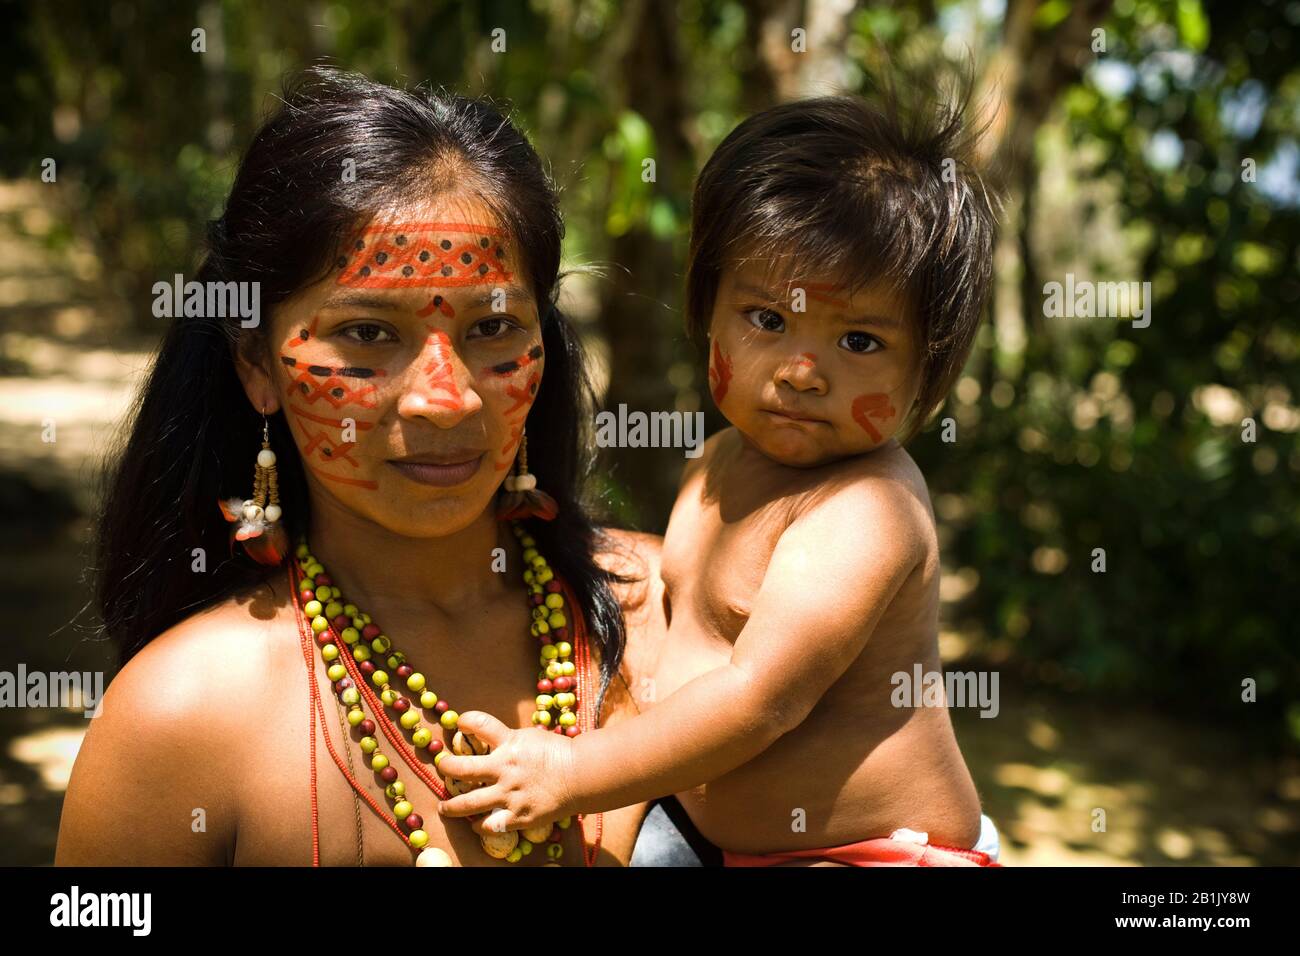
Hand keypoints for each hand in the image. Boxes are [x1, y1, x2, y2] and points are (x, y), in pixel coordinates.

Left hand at [436, 711, 576, 832]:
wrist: (581, 776)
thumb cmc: (557, 753)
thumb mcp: (530, 736)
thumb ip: (506, 739)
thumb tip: (483, 739)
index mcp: (510, 743)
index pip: (478, 724)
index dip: (465, 720)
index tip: (460, 722)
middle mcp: (505, 768)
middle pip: (461, 768)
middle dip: (446, 767)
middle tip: (444, 767)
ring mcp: (510, 794)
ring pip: (467, 803)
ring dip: (451, 806)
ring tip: (445, 807)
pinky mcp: (518, 815)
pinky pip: (489, 825)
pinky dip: (479, 825)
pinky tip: (476, 823)